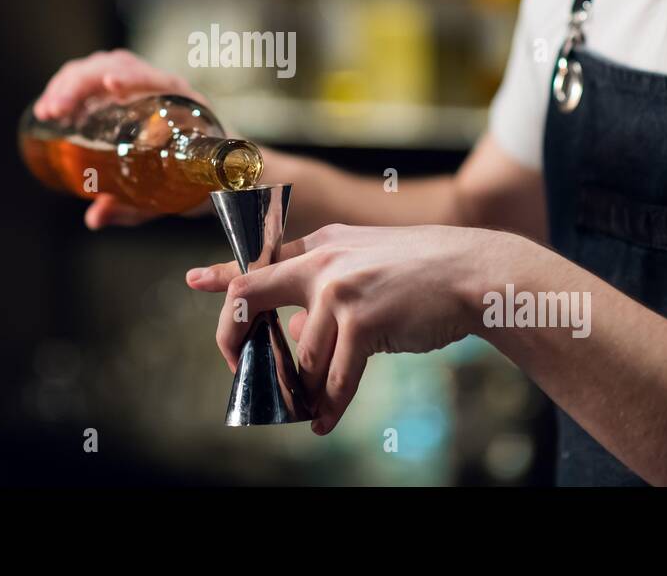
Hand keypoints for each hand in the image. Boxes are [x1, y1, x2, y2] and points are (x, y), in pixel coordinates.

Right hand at [33, 48, 213, 228]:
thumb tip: (94, 217)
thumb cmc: (196, 181)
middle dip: (80, 83)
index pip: (156, 79)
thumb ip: (130, 206)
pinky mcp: (124, 92)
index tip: (109, 85)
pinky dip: (70, 85)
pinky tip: (53, 106)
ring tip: (47, 110)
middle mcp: (162, 88)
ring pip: (103, 66)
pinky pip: (96, 76)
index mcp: (183, 107)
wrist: (214, 172)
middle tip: (54, 111)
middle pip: (119, 65)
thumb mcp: (165, 199)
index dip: (132, 77)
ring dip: (70, 83)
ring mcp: (141, 86)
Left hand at [186, 223, 510, 433]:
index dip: (223, 273)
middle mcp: (321, 263)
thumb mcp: (365, 261)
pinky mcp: (364, 321)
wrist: (473, 273)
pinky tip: (322, 421)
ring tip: (305, 409)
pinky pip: (335, 376)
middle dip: (234, 336)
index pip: (259, 258)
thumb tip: (295, 329)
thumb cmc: (422, 272)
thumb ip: (325, 289)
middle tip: (239, 369)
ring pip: (301, 355)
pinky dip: (329, 404)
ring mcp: (340, 290)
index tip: (194, 280)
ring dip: (301, 389)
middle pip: (251, 295)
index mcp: (320, 246)